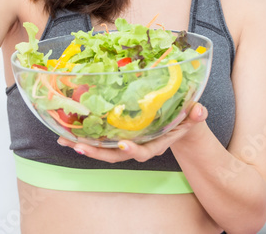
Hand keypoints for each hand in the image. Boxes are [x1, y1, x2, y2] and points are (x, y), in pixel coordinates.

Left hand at [56, 103, 208, 162]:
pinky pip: (101, 139)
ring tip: (66, 141)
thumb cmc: (186, 118)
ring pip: (104, 149)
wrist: (180, 121)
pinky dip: (84, 137)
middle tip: (79, 146)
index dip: (134, 151)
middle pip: (116, 155)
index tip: (124, 145)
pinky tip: (68, 132)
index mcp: (157, 142)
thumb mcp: (194, 115)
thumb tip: (199, 111)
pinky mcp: (119, 135)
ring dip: (85, 146)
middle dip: (97, 152)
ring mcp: (128, 141)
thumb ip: (196, 115)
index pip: (145, 151)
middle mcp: (140, 145)